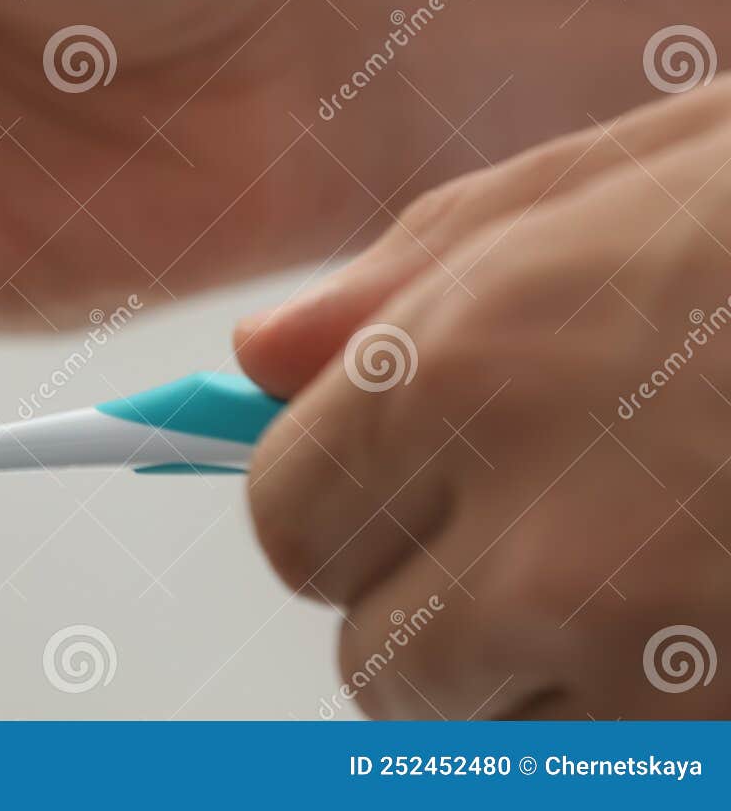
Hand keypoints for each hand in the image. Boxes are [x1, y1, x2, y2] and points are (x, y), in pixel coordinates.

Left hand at [240, 81, 730, 718]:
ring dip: (542, 686)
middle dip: (436, 614)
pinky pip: (619, 763)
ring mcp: (652, 668)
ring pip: (497, 741)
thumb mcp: (606, 184)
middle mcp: (535, 542)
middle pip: (379, 664)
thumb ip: (406, 278)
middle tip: (552, 535)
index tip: (390, 494)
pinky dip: (645, 721)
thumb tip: (252, 364)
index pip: (287, 521)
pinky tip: (704, 613)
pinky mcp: (730, 730)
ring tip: (656, 564)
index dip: (334, 511)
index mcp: (458, 377)